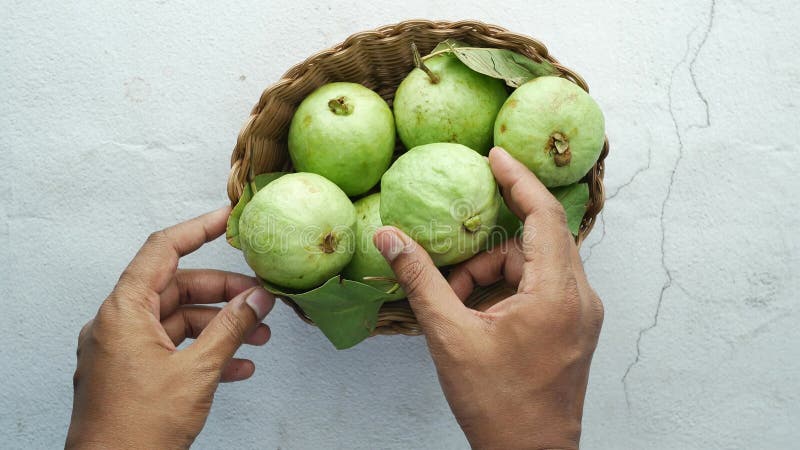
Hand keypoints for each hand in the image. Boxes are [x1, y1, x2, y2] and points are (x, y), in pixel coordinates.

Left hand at [66, 207, 275, 448]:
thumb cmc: (137, 430)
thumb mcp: (196, 372)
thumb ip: (230, 329)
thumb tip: (257, 300)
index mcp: (123, 312)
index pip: (162, 250)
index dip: (198, 229)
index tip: (227, 220)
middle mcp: (117, 324)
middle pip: (177, 287)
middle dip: (223, 293)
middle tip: (260, 298)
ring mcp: (122, 349)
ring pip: (178, 320)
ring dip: (220, 326)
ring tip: (258, 337)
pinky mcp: (131, 372)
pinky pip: (172, 347)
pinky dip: (204, 350)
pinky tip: (238, 367)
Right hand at [373, 147, 602, 448]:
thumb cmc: (497, 403)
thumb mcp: (449, 335)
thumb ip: (420, 279)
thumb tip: (389, 239)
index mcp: (557, 294)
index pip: (543, 215)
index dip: (517, 179)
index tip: (493, 155)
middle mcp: (581, 298)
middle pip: (535, 241)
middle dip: (487, 247)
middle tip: (452, 264)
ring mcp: (582, 314)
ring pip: (535, 265)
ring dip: (492, 274)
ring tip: (458, 304)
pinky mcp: (575, 327)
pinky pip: (541, 286)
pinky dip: (507, 290)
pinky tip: (478, 316)